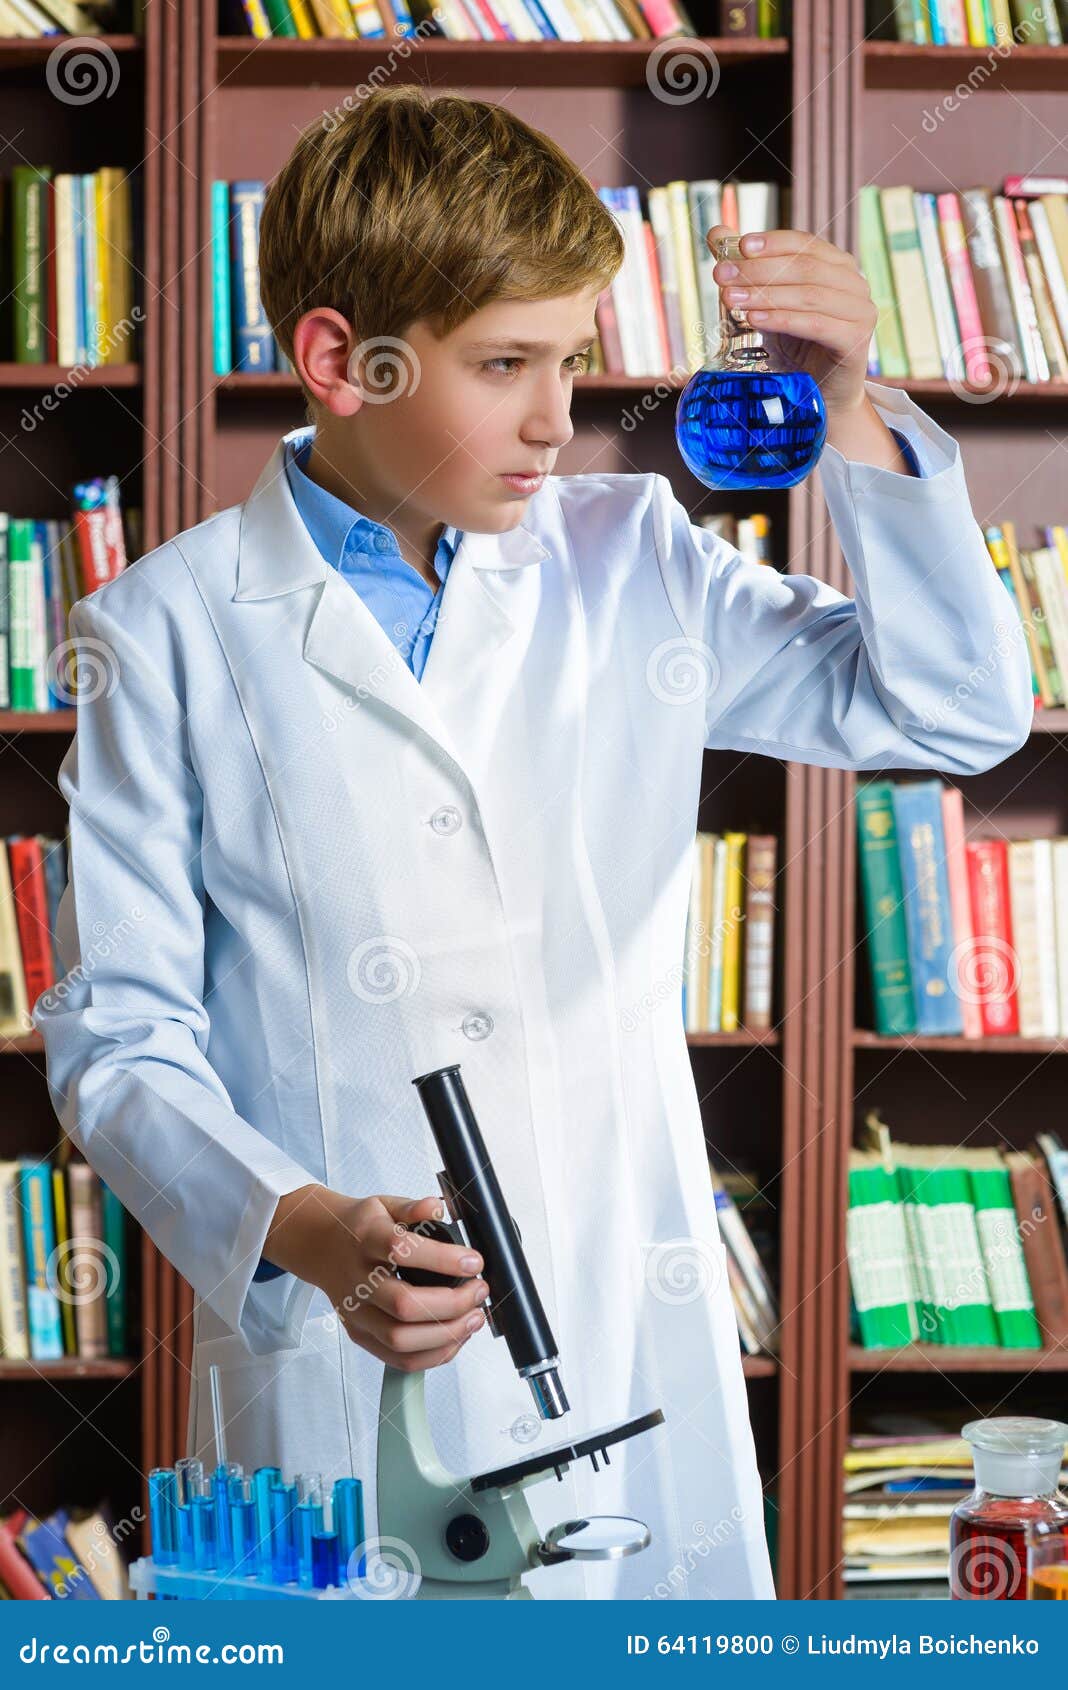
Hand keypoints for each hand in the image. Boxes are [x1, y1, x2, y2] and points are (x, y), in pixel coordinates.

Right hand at [264, 1185, 489, 1370]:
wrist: (321, 1246)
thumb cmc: (359, 1227)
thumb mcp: (384, 1204)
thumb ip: (413, 1207)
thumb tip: (437, 1208)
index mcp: (366, 1240)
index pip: (401, 1250)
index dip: (443, 1259)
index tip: (474, 1261)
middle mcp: (358, 1280)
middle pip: (403, 1305)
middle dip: (452, 1304)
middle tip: (478, 1291)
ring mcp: (357, 1312)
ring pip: (400, 1339)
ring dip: (446, 1335)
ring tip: (474, 1319)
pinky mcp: (360, 1334)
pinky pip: (397, 1359)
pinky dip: (432, 1356)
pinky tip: (455, 1339)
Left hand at [707, 224, 876, 416]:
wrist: (822, 393)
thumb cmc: (797, 345)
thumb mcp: (769, 304)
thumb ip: (748, 268)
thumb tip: (717, 232)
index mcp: (837, 265)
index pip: (804, 243)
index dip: (772, 242)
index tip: (739, 246)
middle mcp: (854, 282)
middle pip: (804, 267)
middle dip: (758, 270)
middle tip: (721, 276)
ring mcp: (860, 310)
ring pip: (809, 294)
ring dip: (765, 295)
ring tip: (731, 299)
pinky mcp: (855, 339)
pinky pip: (816, 324)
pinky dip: (784, 319)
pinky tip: (755, 320)